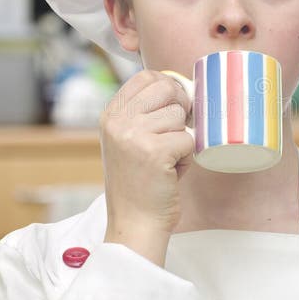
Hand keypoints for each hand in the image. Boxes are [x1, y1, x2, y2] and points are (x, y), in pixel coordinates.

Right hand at [100, 70, 193, 264]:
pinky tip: (171, 172)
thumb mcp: (128, 139)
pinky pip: (188, 140)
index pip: (145, 76)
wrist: (135, 223)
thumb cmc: (140, 182)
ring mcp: (133, 135)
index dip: (168, 87)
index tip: (173, 106)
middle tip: (177, 131)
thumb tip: (180, 85)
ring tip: (168, 159)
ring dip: (182, 138)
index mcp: (110, 114)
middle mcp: (117, 121)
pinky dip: (187, 157)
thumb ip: (144, 112)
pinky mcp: (154, 152)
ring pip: (180, 115)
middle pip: (166, 87)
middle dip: (181, 107)